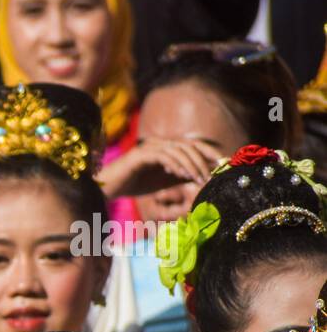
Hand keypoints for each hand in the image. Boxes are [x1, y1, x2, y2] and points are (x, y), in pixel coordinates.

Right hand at [95, 138, 217, 199]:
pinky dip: (174, 163)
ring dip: (191, 164)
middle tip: (213, 175)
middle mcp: (160, 143)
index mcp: (167, 147)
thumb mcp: (165, 180)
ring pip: (177, 150)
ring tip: (199, 179)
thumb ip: (182, 174)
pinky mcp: (139, 156)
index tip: (223, 164)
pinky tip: (181, 174)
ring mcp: (149, 148)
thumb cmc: (135, 183)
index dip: (209, 152)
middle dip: (203, 159)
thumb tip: (205, 174)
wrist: (108, 188)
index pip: (193, 145)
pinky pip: (162, 156)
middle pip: (188, 145)